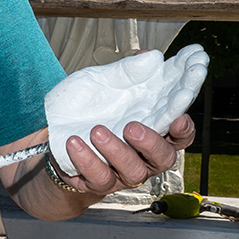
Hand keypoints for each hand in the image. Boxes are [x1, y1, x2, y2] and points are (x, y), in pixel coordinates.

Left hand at [45, 44, 207, 177]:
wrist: (54, 130)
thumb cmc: (88, 106)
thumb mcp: (103, 82)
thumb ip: (126, 73)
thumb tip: (147, 57)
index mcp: (152, 129)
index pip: (180, 134)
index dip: (184, 129)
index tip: (179, 117)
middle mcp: (143, 154)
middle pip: (163, 157)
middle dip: (151, 143)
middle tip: (132, 127)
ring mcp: (121, 170)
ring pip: (132, 171)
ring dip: (115, 150)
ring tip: (96, 130)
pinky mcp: (97, 181)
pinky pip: (98, 177)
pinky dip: (87, 160)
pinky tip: (74, 142)